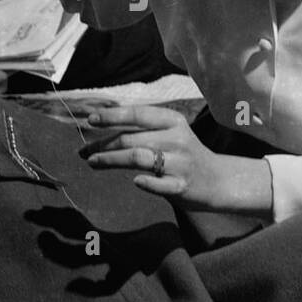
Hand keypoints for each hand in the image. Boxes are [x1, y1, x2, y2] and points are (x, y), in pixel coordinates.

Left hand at [80, 106, 272, 213]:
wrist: (218, 180)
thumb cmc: (184, 154)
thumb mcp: (169, 132)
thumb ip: (141, 128)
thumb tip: (100, 121)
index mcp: (173, 120)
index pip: (137, 114)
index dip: (111, 116)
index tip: (90, 120)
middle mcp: (177, 138)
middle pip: (131, 139)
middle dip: (102, 144)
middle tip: (83, 151)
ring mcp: (180, 163)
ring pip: (138, 158)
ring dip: (111, 160)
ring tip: (92, 162)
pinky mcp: (182, 186)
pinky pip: (159, 184)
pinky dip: (146, 182)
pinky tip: (134, 181)